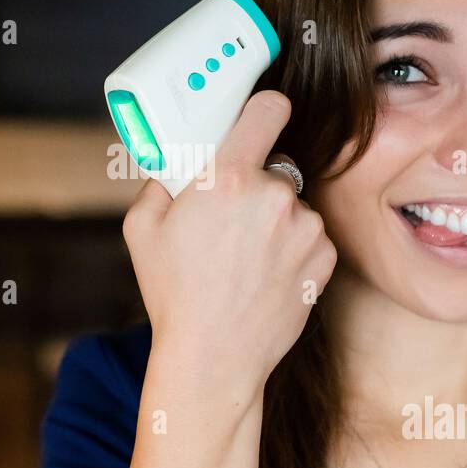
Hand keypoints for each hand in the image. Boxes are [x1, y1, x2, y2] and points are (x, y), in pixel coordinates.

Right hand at [122, 90, 337, 399]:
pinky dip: (293, 249)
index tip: (260, 115)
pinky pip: (310, 236)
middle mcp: (275, 195)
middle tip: (228, 221)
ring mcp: (306, 227)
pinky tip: (265, 274)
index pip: (269, 109)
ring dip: (275, 221)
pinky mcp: (325, 257)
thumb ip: (161, 180)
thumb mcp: (141, 227)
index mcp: (228, 177)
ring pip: (293, 206)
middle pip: (275, 167)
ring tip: (245, 259)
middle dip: (255, 185)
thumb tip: (177, 164)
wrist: (214, 359)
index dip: (264, 108)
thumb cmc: (174, 295)